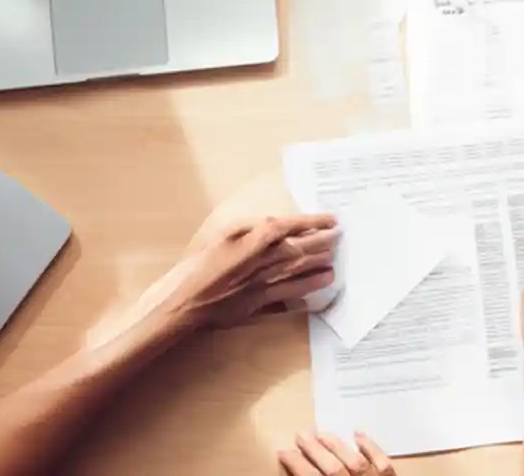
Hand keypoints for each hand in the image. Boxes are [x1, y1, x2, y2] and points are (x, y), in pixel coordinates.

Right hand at [114, 202, 338, 335]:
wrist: (183, 303)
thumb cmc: (196, 266)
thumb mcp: (220, 236)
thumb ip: (247, 229)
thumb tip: (272, 224)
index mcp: (253, 243)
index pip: (291, 228)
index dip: (313, 222)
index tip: (330, 219)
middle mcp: (263, 264)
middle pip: (301, 250)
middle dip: (323, 242)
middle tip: (340, 237)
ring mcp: (263, 287)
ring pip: (299, 275)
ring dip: (319, 269)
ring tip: (334, 264)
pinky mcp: (259, 305)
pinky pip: (288, 299)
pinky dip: (304, 294)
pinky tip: (317, 291)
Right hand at [278, 432, 394, 475]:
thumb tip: (296, 470)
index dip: (296, 464)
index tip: (284, 451)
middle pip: (333, 469)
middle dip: (315, 450)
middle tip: (301, 434)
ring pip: (356, 463)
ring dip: (338, 446)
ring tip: (323, 433)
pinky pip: (383, 464)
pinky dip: (372, 447)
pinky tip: (359, 434)